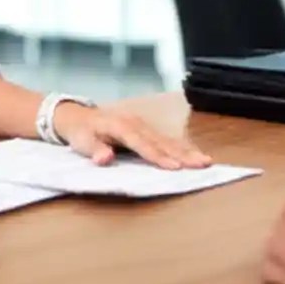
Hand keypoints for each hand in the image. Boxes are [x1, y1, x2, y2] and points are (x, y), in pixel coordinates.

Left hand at [52, 104, 211, 168]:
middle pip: (162, 141)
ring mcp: (143, 125)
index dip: (158, 156)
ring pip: (168, 140)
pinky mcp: (146, 130)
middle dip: (183, 153)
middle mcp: (135, 124)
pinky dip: (182, 148)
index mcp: (121, 126)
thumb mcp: (82, 141)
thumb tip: (105, 159)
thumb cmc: (81, 132)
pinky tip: (195, 156)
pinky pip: (166, 140)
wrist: (79, 116)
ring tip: (205, 161)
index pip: (142, 144)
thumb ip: (95, 150)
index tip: (174, 167)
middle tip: (202, 164)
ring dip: (187, 151)